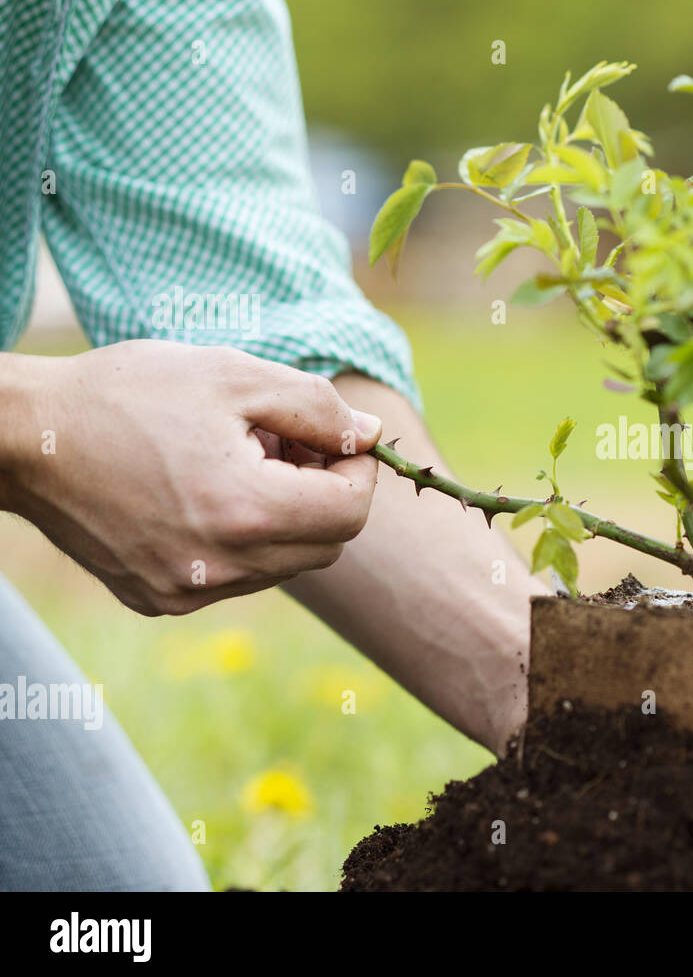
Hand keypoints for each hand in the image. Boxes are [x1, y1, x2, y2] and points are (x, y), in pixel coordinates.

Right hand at [0, 340, 381, 615]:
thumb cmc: (128, 395)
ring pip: (284, 564)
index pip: (352, 513)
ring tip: (239, 460)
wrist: (24, 438)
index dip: (357, 469)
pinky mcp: (159, 600)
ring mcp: (186, 592)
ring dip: (284, 515)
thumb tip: (373, 436)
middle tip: (283, 441)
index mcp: (243, 512)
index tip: (331, 435)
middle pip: (326, 545)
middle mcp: (218, 568)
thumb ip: (318, 408)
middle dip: (323, 491)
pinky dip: (242, 539)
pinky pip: (236, 577)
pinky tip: (204, 492)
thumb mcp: (234, 376)